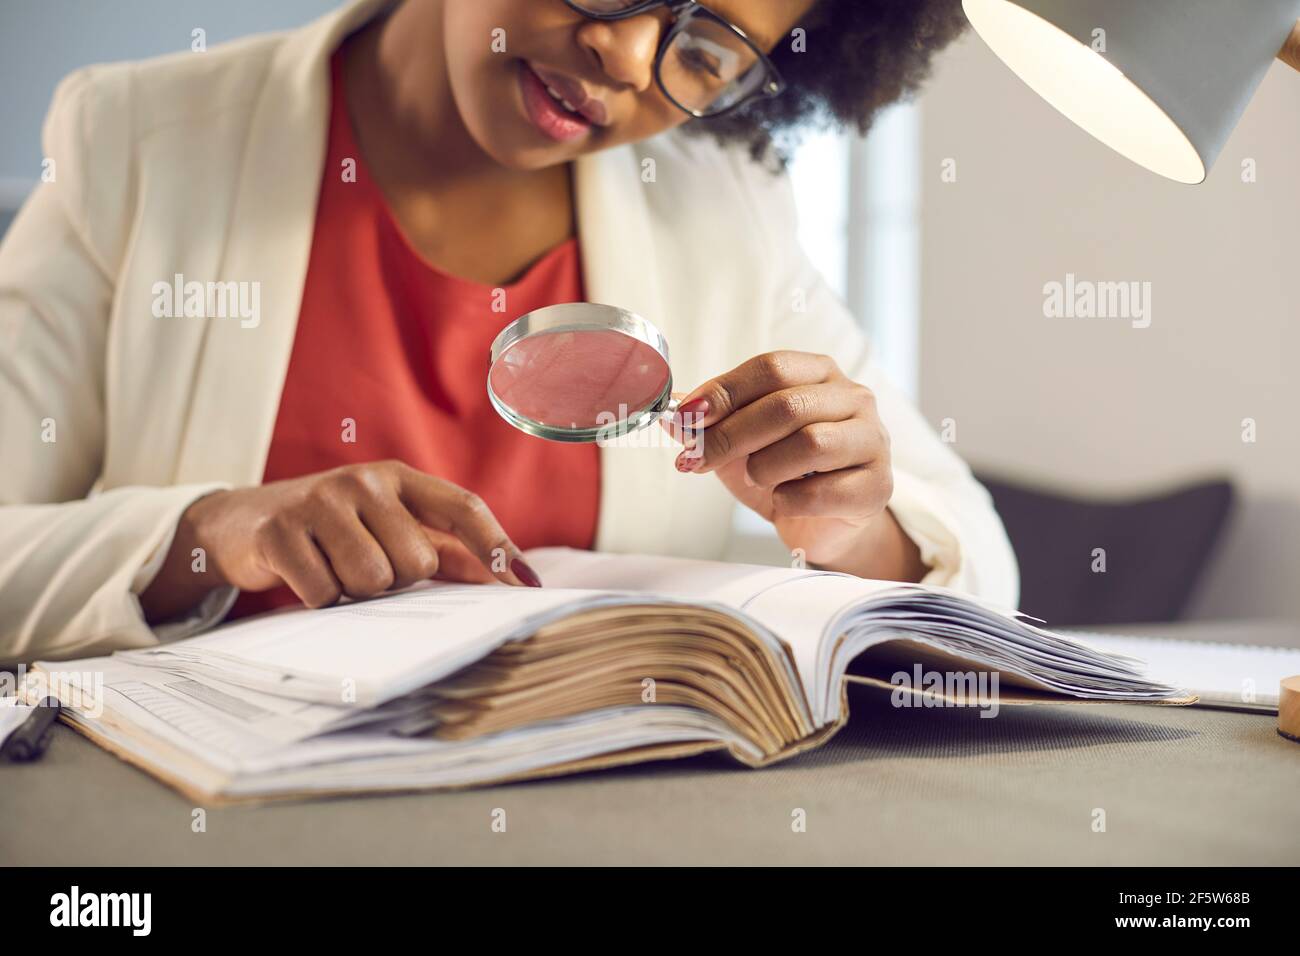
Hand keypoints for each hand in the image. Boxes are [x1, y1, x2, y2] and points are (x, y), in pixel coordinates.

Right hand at [141, 461, 540, 622]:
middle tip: (365, 569)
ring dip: (357, 593)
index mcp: (399, 478)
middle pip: (417, 561)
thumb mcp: (386, 527)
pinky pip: (327, 594)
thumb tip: (510, 578)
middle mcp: (364, 481)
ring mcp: (321, 501)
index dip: (498, 545)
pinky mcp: (281, 531)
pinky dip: (319, 600)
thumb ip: (446, 549)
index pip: (463, 507)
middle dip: (396, 581)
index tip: (529, 584)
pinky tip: (304, 577)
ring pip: (374, 581)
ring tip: (335, 571)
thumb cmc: (332, 531)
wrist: (239, 523)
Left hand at [663, 351, 925, 580]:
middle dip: (730, 435)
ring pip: (810, 444)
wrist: (824, 525)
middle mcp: (854, 399)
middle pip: (787, 405)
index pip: (771, 367)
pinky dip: (791, 500)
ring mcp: (872, 441)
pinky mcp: (878, 487)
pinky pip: (825, 491)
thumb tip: (670, 414)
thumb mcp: (739, 444)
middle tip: (695, 459)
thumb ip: (708, 424)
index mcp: (820, 374)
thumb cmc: (784, 473)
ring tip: (756, 479)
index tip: (685, 417)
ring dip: (765, 467)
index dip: (723, 391)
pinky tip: (785, 501)